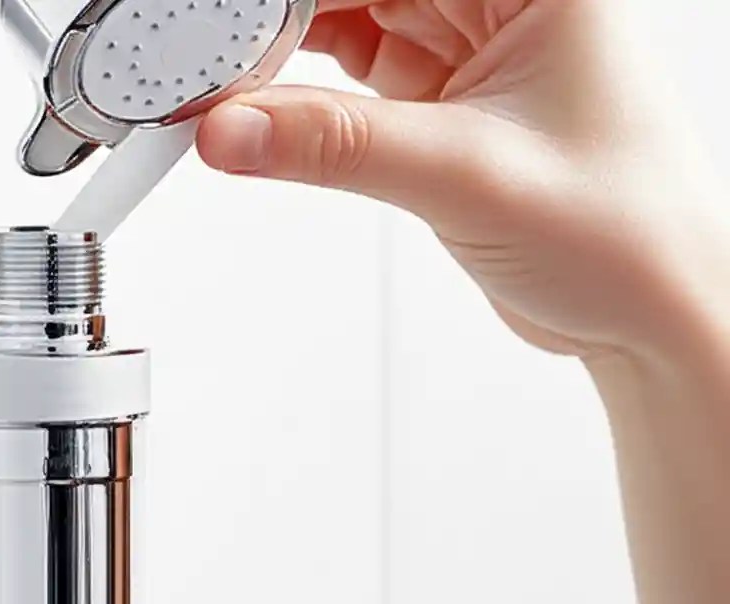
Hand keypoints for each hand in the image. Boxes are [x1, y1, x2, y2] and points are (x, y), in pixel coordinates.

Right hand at [197, 0, 729, 362]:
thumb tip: (232, 129)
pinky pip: (347, 80)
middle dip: (275, 16)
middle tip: (206, 52)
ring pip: (345, 23)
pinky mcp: (437, 105)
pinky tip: (255, 109)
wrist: (651, 318)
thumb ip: (337, 146)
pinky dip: (298, 100)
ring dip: (278, 55)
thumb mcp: (469, 174)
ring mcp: (465, 51)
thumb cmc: (631, 233)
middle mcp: (501, 2)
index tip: (227, 18)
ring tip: (218, 85)